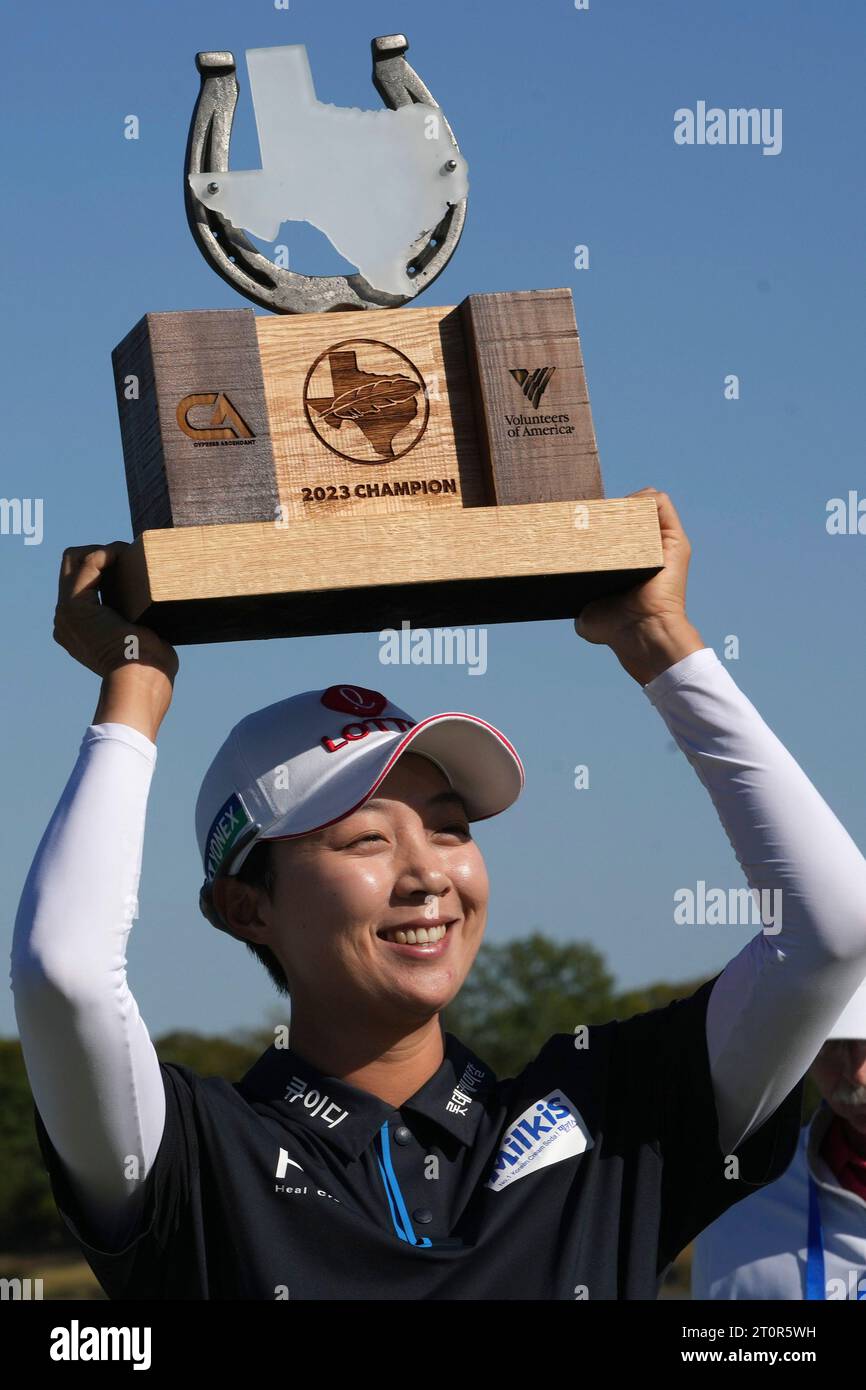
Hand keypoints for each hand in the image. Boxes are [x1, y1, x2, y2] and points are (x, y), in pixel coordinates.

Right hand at [54, 543, 178, 738]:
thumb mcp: (143, 641)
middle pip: (71, 567)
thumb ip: (139, 625)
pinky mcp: (75, 607)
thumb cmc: (150, 671)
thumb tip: (157, 612)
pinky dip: (107, 553)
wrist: (139, 685)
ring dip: (106, 551)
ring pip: (75, 559)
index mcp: (79, 631)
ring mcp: (66, 614)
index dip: (105, 568)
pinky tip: (125, 554)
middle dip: (99, 554)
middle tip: (128, 557)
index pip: (83, 585)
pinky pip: (88, 562)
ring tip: (130, 554)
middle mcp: (66, 621)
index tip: (134, 566)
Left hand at [573, 489, 704, 683]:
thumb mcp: (586, 612)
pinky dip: (644, 499)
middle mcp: (645, 549)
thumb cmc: (614, 630)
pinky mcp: (674, 539)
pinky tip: (625, 510)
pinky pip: (660, 503)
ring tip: (606, 514)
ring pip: (644, 503)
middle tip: (587, 516)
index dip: (593, 519)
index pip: (610, 527)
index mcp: (625, 562)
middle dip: (606, 508)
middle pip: (627, 511)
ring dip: (624, 502)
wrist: (639, 634)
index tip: (574, 521)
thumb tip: (563, 597)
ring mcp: (661, 542)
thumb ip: (574, 602)